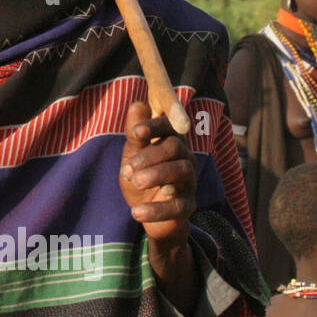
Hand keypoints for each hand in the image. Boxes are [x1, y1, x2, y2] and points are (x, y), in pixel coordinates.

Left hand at [120, 102, 195, 246]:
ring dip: (155, 175)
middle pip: (175, 147)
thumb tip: (137, 104)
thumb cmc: (139, 176)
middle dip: (150, 155)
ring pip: (180, 171)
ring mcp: (189, 181)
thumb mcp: (132, 156)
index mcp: (170, 142)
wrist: (145, 212)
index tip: (136, 132)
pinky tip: (136, 212)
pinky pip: (177, 206)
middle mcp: (184, 158)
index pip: (169, 126)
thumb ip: (135, 135)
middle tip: (127, 168)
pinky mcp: (188, 205)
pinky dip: (156, 209)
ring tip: (135, 183)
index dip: (154, 126)